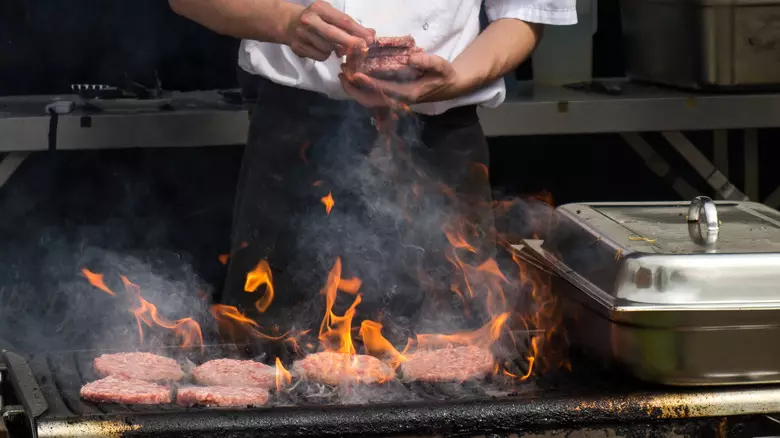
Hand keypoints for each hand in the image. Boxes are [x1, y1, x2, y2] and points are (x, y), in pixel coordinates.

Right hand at [285, 0, 374, 61]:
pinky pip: (320, 56)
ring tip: (330, 43)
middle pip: (334, 35)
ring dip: (334, 50)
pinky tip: (321, 48)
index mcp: (319, 8)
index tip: (370, 38)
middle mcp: (309, 20)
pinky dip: (325, 55)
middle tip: (363, 48)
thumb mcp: (331, 15)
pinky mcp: (298, 47)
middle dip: (350, 42)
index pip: (343, 20)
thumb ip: (350, 24)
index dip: (358, 31)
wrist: (288, 23)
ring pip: (328, 49)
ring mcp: (302, 35)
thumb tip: (371, 34)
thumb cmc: (316, 18)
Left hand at [339, 53, 461, 107]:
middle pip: (371, 100)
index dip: (369, 83)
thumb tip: (411, 58)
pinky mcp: (392, 96)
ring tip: (343, 74)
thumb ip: (428, 63)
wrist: (448, 86)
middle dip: (354, 90)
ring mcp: (394, 99)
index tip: (356, 74)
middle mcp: (398, 99)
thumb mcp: (441, 66)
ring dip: (354, 90)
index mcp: (409, 93)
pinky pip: (372, 96)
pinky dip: (360, 88)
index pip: (385, 90)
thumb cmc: (444, 75)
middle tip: (342, 74)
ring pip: (369, 100)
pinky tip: (352, 77)